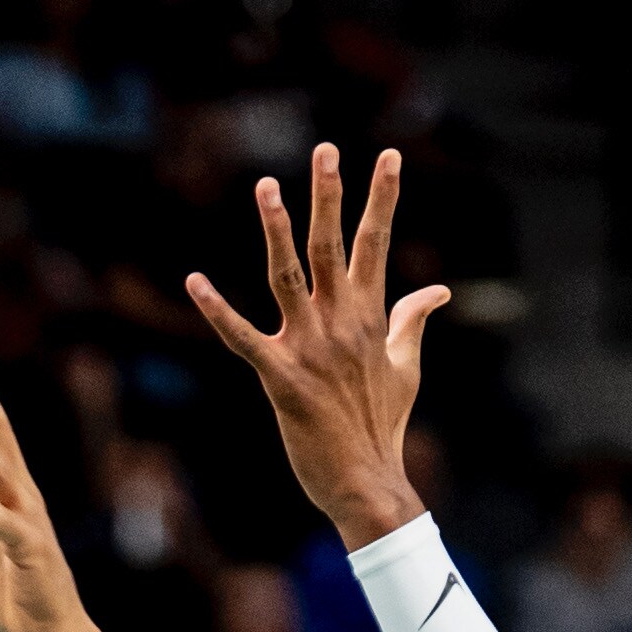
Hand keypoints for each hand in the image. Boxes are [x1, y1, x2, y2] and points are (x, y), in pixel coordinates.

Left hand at [186, 145, 448, 551]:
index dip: (382, 198)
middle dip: (329, 195)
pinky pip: (242, 338)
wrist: (368, 481)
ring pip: (289, 276)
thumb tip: (437, 291)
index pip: (377, 244)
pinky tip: (194, 281)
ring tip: (267, 187)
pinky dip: (216, 311)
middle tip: (324, 150)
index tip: (387, 155)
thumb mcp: (407, 368)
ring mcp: (309, 348)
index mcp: (370, 316)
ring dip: (276, 230)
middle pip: (333, 246)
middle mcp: (341, 323)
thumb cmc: (383, 427)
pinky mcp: (280, 379)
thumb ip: (412, 321)